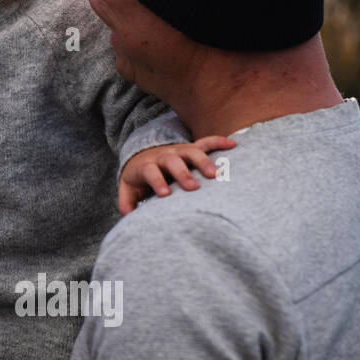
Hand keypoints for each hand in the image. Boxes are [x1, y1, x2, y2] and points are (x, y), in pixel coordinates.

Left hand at [118, 136, 236, 215]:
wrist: (143, 156)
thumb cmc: (139, 178)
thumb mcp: (128, 188)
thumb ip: (127, 202)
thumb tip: (128, 217)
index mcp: (147, 166)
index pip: (150, 172)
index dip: (157, 181)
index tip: (166, 194)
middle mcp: (164, 156)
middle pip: (172, 160)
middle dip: (183, 173)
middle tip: (193, 187)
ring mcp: (179, 150)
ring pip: (191, 152)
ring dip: (203, 161)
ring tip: (216, 174)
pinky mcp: (191, 148)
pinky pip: (206, 142)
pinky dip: (218, 142)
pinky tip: (233, 145)